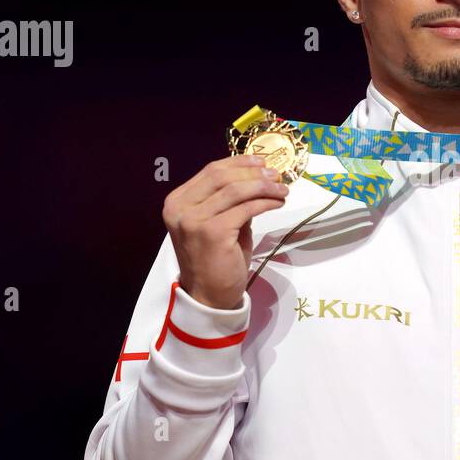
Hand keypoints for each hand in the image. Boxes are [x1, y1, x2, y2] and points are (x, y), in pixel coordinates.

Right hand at [162, 154, 289, 308]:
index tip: (261, 162)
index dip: (239, 163)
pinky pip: (246, 209)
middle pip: (222, 175)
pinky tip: (277, 204)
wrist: (208, 296)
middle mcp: (180, 208)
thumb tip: (257, 178)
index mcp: (177, 202)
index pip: (211, 171)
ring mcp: (194, 220)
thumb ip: (230, 201)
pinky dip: (265, 203)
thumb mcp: (218, 223)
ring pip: (236, 190)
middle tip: (276, 176)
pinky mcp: (212, 232)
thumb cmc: (215, 260)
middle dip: (253, 172)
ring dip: (264, 187)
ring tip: (281, 190)